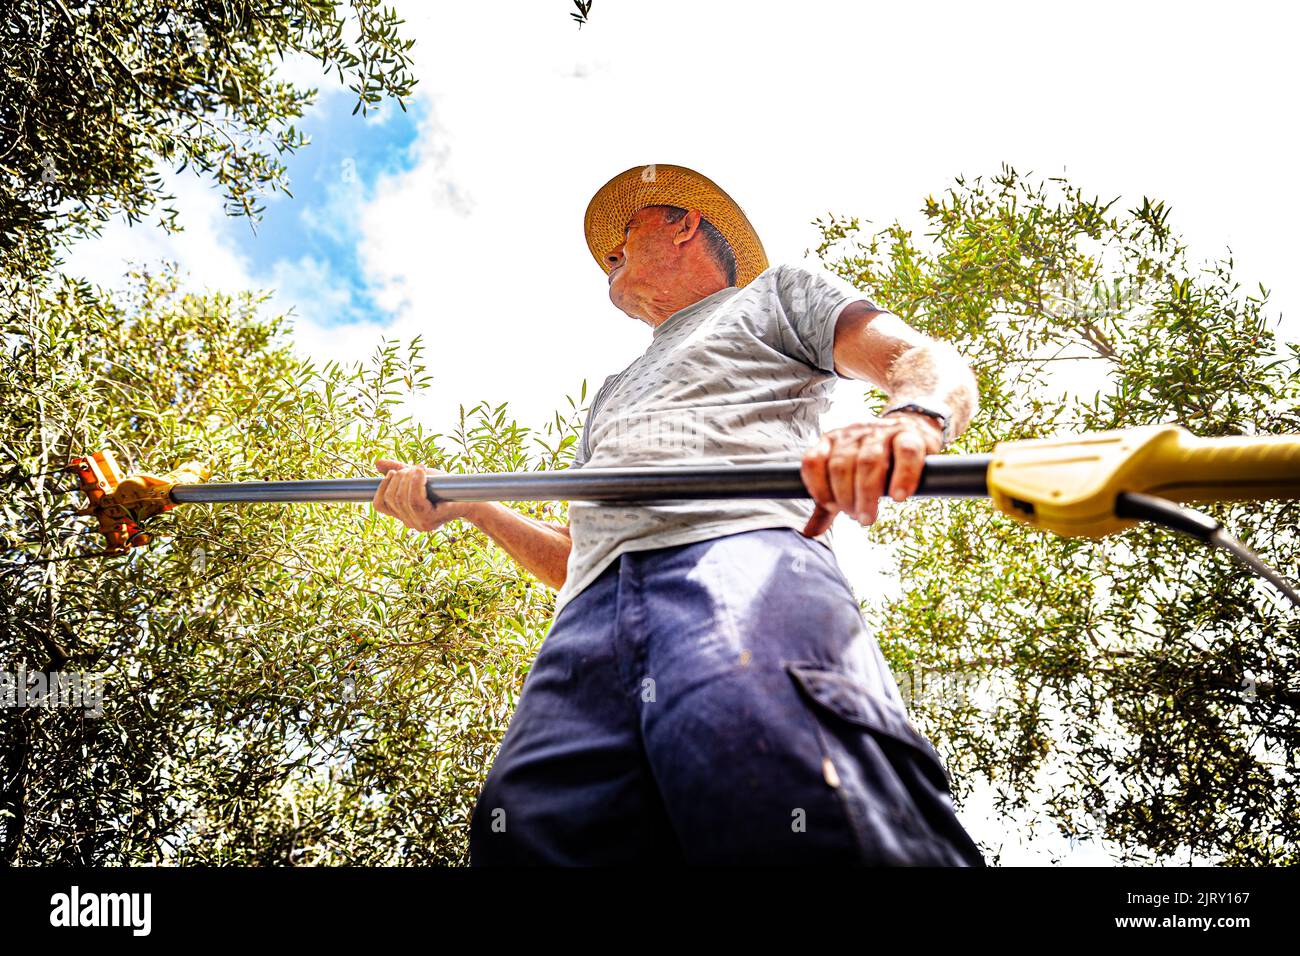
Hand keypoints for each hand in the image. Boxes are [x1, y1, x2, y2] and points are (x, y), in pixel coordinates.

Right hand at [372, 459, 477, 531]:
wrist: (471, 496)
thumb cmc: (445, 487)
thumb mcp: (419, 476)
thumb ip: (399, 471)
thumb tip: (377, 463)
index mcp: (404, 514)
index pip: (379, 505)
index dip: (382, 487)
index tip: (394, 473)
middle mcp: (409, 522)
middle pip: (390, 498)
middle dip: (399, 478)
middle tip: (413, 469)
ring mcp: (420, 523)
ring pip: (401, 499)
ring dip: (408, 478)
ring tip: (419, 469)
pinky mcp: (431, 519)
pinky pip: (415, 500)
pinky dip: (416, 483)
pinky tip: (422, 473)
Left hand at [799, 414, 943, 536]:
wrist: (911, 430)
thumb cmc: (875, 462)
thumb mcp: (847, 479)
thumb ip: (828, 504)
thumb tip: (810, 532)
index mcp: (832, 442)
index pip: (814, 461)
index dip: (818, 487)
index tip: (831, 508)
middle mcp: (854, 434)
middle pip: (841, 465)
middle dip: (845, 496)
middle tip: (856, 517)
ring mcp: (882, 432)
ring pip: (870, 460)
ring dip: (867, 493)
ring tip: (868, 516)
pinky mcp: (911, 435)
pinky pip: (906, 452)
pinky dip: (903, 476)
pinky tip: (898, 496)